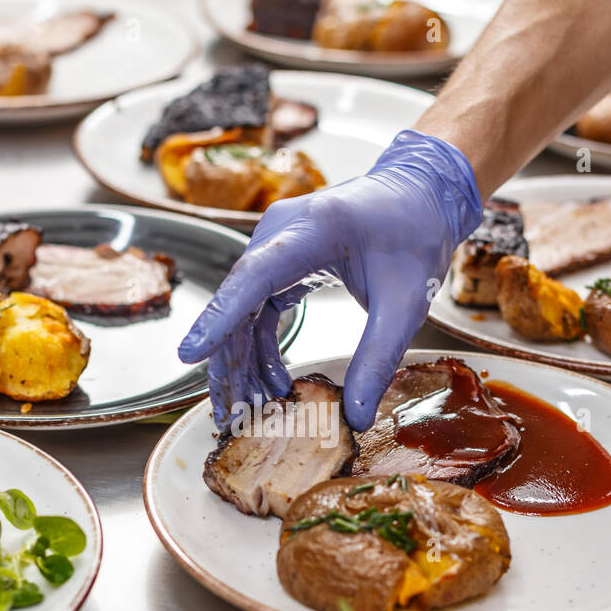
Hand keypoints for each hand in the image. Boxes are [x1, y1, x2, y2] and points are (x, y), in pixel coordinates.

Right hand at [178, 129, 481, 430]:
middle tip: (229, 416)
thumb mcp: (405, 303)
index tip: (190, 354)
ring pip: (242, 311)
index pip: (253, 277)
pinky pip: (257, 308)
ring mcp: (275, 245)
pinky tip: (272, 382)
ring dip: (242, 362)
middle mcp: (280, 232)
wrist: (421, 194)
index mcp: (312, 230)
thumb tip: (355, 417)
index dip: (220, 318)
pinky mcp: (279, 261)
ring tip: (249, 411)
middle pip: (238, 302)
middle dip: (229, 363)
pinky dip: (260, 348)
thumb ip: (378, 358)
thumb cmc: (415, 234)